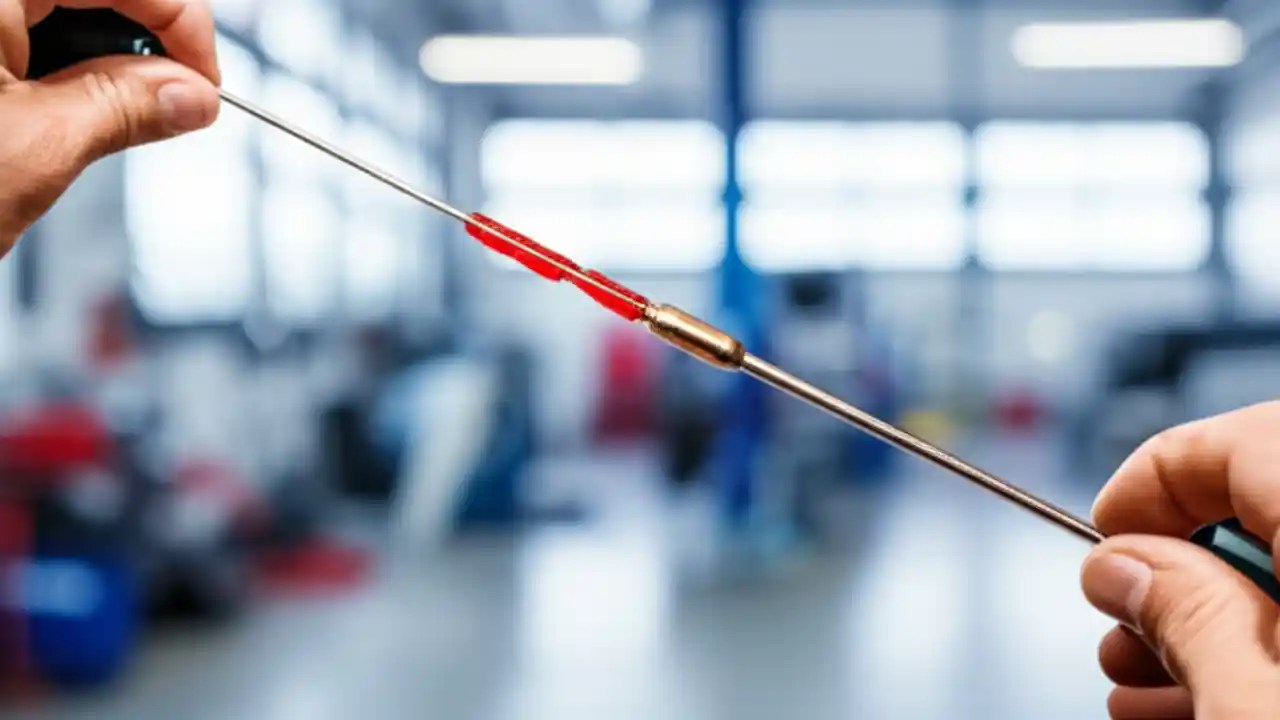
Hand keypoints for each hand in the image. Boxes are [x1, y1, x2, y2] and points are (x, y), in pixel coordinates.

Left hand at [0, 0, 219, 256]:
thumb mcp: (37, 144)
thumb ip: (125, 105)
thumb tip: (195, 96)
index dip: (186, 28)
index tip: (205, 86)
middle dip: (143, 44)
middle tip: (166, 106)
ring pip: (64, 13)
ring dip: (97, 59)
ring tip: (103, 118)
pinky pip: (23, 30)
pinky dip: (54, 66)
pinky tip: (56, 110)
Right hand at [1083, 402, 1279, 718]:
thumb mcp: (1253, 702)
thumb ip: (1188, 617)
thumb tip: (1121, 566)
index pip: (1245, 439)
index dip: (1151, 480)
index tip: (1103, 536)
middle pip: (1264, 506)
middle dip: (1176, 569)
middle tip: (1124, 625)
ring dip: (1207, 622)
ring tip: (1143, 678)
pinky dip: (1264, 653)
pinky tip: (1201, 698)